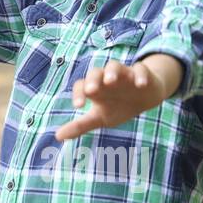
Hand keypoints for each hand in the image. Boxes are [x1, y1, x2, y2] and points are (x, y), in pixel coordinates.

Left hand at [54, 59, 169, 141]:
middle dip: (92, 80)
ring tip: (110, 81)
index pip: (81, 86)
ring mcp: (124, 74)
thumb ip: (80, 125)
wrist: (145, 97)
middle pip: (95, 72)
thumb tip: (57, 136)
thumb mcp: (99, 118)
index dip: (78, 94)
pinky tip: (140, 84)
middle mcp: (106, 79)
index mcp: (95, 88)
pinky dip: (139, 75)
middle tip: (91, 90)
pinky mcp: (141, 73)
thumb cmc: (118, 106)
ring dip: (112, 72)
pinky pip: (140, 69)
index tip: (78, 106)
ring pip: (115, 66)